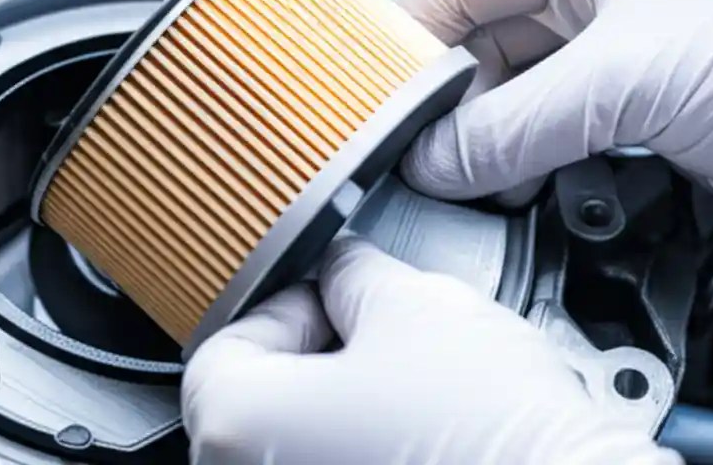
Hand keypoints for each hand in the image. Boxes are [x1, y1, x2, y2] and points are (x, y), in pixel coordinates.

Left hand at [182, 237, 680, 464]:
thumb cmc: (487, 428)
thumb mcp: (413, 305)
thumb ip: (354, 273)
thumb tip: (343, 267)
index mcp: (236, 421)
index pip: (225, 340)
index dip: (289, 301)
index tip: (335, 291)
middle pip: (261, 394)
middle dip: (320, 348)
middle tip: (377, 325)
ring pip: (301, 438)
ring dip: (343, 398)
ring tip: (410, 377)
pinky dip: (363, 445)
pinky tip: (421, 426)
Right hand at [397, 0, 712, 254]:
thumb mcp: (629, 82)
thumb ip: (517, 122)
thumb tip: (438, 156)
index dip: (417, 29)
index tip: (379, 85)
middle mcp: (606, 1)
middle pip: (488, 47)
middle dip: (452, 101)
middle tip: (417, 150)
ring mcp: (622, 64)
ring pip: (519, 102)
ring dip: (490, 144)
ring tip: (468, 179)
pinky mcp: (641, 123)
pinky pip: (556, 143)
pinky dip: (529, 170)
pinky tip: (518, 193)